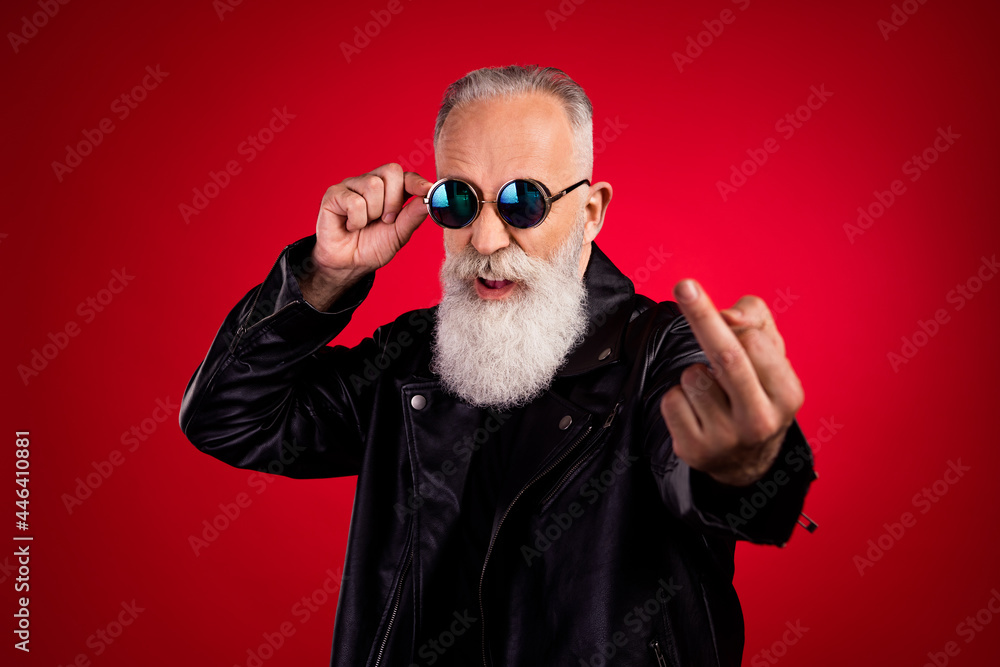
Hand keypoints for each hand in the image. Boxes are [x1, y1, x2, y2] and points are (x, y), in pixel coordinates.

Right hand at [301, 164, 434, 308]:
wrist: (348, 264)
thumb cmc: (373, 246)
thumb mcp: (400, 234)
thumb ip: (414, 215)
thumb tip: (431, 198)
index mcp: (390, 190)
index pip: (406, 176)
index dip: (417, 182)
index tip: (427, 190)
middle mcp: (371, 182)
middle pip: (391, 172)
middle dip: (393, 201)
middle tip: (386, 220)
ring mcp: (352, 186)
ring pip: (372, 185)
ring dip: (374, 213)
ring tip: (366, 224)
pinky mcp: (334, 194)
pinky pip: (354, 201)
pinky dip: (357, 220)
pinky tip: (351, 226)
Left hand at [659, 279, 803, 486]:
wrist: (745, 461)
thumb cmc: (757, 391)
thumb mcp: (771, 355)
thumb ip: (755, 319)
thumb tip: (728, 316)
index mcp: (787, 395)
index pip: (753, 341)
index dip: (732, 323)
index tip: (714, 307)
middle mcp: (760, 421)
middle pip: (726, 356)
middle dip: (701, 315)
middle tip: (684, 285)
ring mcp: (726, 439)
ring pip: (693, 376)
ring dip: (695, 374)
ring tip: (713, 393)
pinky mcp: (694, 450)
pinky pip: (672, 400)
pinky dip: (678, 397)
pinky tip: (697, 412)